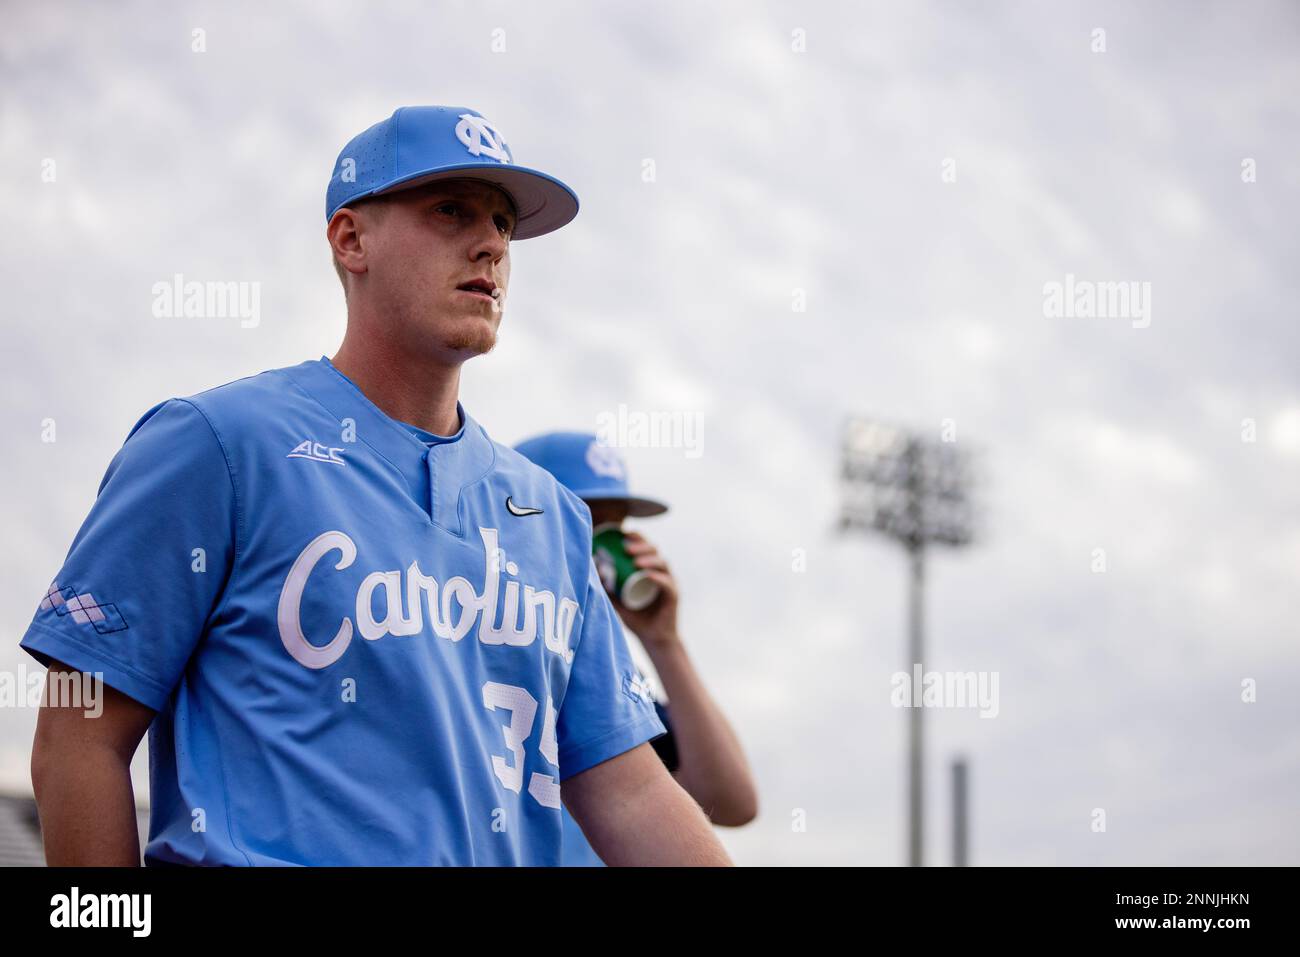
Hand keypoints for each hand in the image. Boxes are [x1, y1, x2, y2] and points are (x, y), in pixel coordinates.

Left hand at [611, 530, 679, 650]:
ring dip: (649, 559)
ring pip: (662, 563)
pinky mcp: (673, 596)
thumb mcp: (616, 601)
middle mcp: (661, 572)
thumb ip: (606, 587)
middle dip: (641, 546)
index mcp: (650, 569)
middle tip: (626, 548)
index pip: (646, 546)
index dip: (637, 537)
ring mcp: (669, 583)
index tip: (623, 533)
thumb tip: (591, 570)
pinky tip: (647, 575)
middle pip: (655, 551)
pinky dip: (657, 577)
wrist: (652, 639)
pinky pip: (667, 583)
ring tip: (635, 561)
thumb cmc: (635, 617)